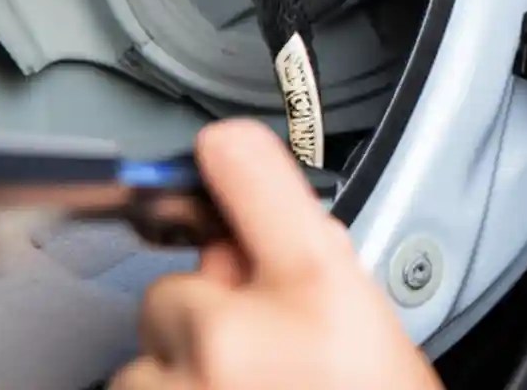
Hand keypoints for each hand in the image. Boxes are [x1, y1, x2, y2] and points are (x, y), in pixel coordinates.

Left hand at [110, 120, 442, 389]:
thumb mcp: (373, 333)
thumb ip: (311, 273)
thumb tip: (255, 242)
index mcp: (317, 285)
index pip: (242, 163)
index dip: (227, 159)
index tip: (216, 164)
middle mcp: (238, 328)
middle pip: (184, 282)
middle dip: (213, 314)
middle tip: (269, 359)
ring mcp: (184, 386)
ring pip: (153, 349)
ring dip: (188, 372)